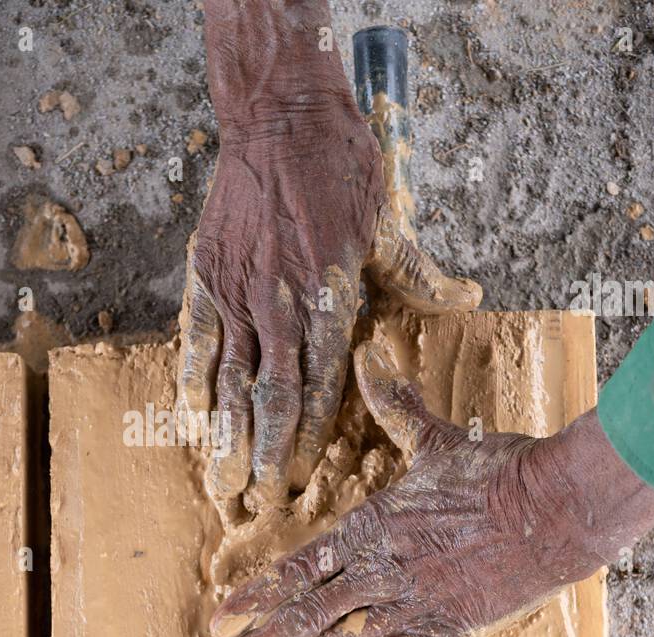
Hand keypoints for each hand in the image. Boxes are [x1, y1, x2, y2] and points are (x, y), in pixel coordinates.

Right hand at [180, 0, 480, 504]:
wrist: (282, 117)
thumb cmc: (342, 168)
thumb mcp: (390, 223)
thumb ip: (419, 273)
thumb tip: (465, 298)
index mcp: (331, 299)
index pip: (315, 387)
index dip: (303, 439)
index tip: (295, 481)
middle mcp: (281, 304)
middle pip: (268, 396)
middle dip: (260, 454)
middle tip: (252, 502)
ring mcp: (238, 291)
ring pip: (227, 378)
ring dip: (221, 434)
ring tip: (216, 479)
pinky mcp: (207, 273)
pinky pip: (195, 339)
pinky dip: (190, 380)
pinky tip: (187, 417)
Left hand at [198, 339, 653, 636]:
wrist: (558, 508)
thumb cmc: (498, 472)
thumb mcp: (436, 439)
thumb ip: (394, 406)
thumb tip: (370, 357)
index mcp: (369, 524)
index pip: (296, 567)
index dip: (253, 596)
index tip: (216, 619)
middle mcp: (377, 567)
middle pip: (299, 617)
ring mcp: (408, 601)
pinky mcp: (443, 628)